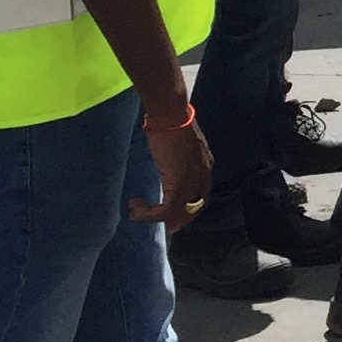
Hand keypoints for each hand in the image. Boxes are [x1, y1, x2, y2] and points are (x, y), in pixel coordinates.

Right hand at [130, 114, 213, 228]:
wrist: (169, 114)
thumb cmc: (170, 122)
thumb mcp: (179, 144)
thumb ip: (178, 157)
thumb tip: (167, 162)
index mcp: (205, 165)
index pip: (201, 196)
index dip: (189, 209)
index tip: (173, 216)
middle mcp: (203, 175)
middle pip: (194, 208)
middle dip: (177, 220)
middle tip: (162, 226)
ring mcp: (192, 180)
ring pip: (177, 213)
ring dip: (155, 217)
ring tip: (137, 213)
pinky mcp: (178, 183)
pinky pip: (165, 209)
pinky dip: (149, 213)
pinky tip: (136, 206)